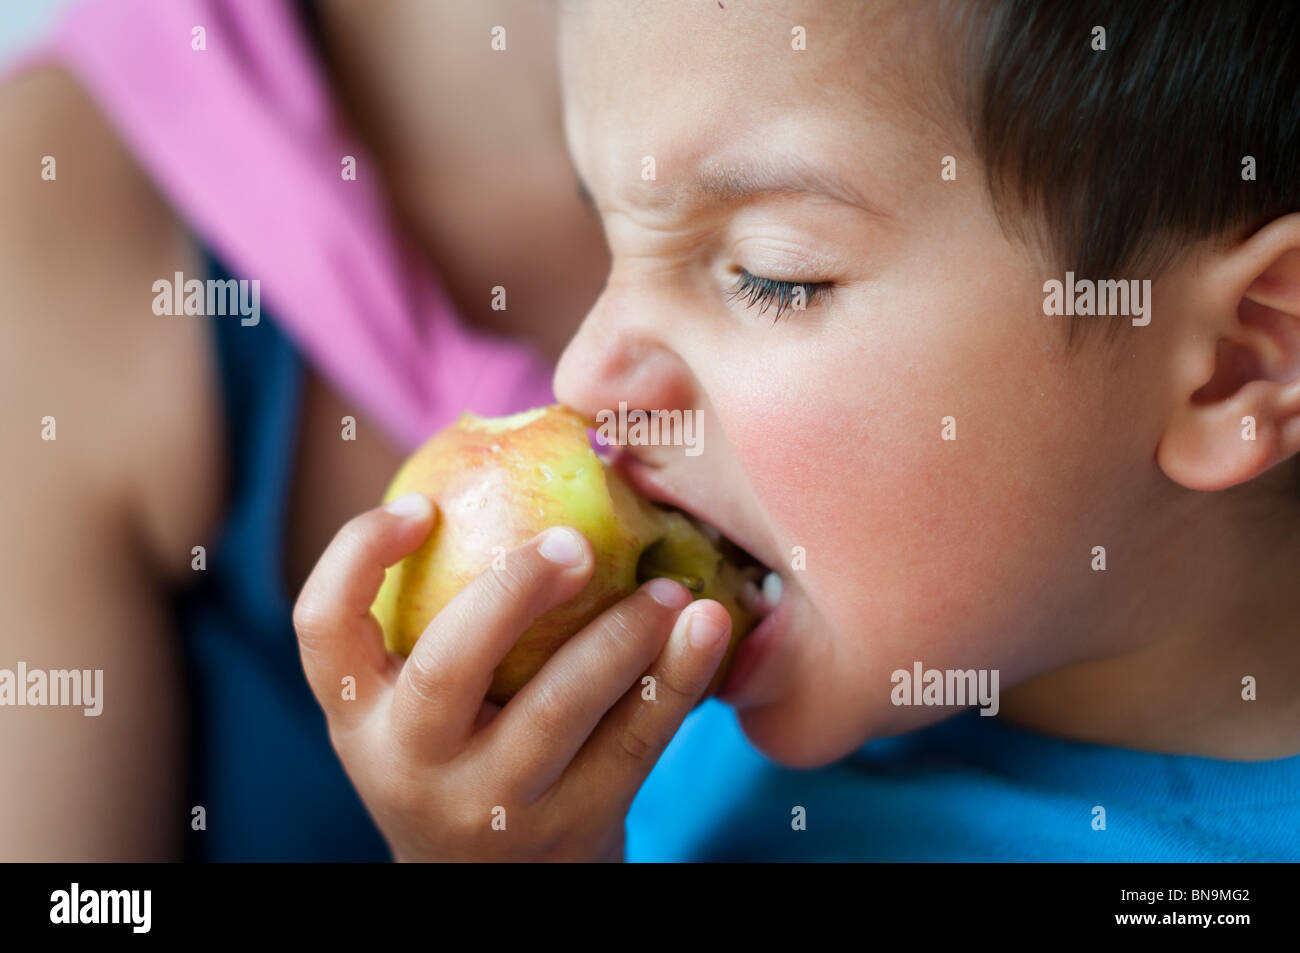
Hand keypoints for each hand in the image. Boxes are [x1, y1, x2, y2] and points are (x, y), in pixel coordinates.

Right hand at [291, 493, 732, 861]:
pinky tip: (709, 627)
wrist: (495, 888)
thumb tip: (502, 458)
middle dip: (508, 596)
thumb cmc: (461, 756)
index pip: (321, 630)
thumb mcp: (420, 708)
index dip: (357, 557)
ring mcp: (492, 805)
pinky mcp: (575, 825)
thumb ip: (440, 618)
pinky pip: (633, 743)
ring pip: (554, 712)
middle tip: (576, 541)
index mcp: (360, 716)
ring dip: (618, 638)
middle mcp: (409, 764)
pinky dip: (676, 680)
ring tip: (669, 588)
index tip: (421, 504)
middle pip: (443, 673)